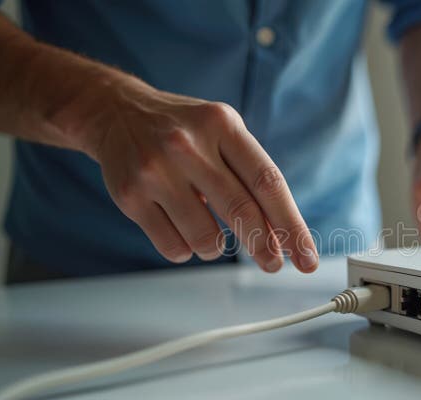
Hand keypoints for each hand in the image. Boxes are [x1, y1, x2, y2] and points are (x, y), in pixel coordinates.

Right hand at [70, 77, 318, 272]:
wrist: (115, 113)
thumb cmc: (184, 131)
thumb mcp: (223, 134)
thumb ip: (251, 179)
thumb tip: (282, 237)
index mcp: (222, 124)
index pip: (268, 182)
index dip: (292, 224)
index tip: (305, 255)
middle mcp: (188, 144)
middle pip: (242, 211)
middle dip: (264, 247)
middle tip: (273, 264)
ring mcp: (156, 170)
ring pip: (206, 237)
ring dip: (217, 248)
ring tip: (211, 234)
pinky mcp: (129, 196)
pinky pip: (174, 247)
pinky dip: (187, 250)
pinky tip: (182, 230)